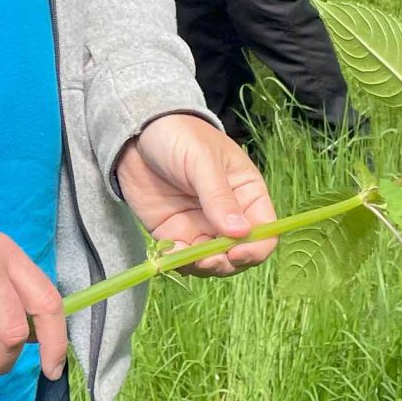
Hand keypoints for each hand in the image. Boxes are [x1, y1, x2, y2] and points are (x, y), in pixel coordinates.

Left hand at [115, 113, 275, 275]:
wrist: (136, 134)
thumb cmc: (180, 136)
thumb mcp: (202, 160)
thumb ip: (219, 196)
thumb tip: (240, 232)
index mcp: (247, 193)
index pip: (265, 230)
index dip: (256, 247)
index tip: (237, 252)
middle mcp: (228, 215)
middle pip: (241, 253)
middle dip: (227, 262)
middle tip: (208, 259)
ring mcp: (201, 226)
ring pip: (213, 261)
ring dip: (204, 267)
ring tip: (188, 258)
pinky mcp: (175, 233)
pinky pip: (183, 258)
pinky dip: (180, 262)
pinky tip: (171, 254)